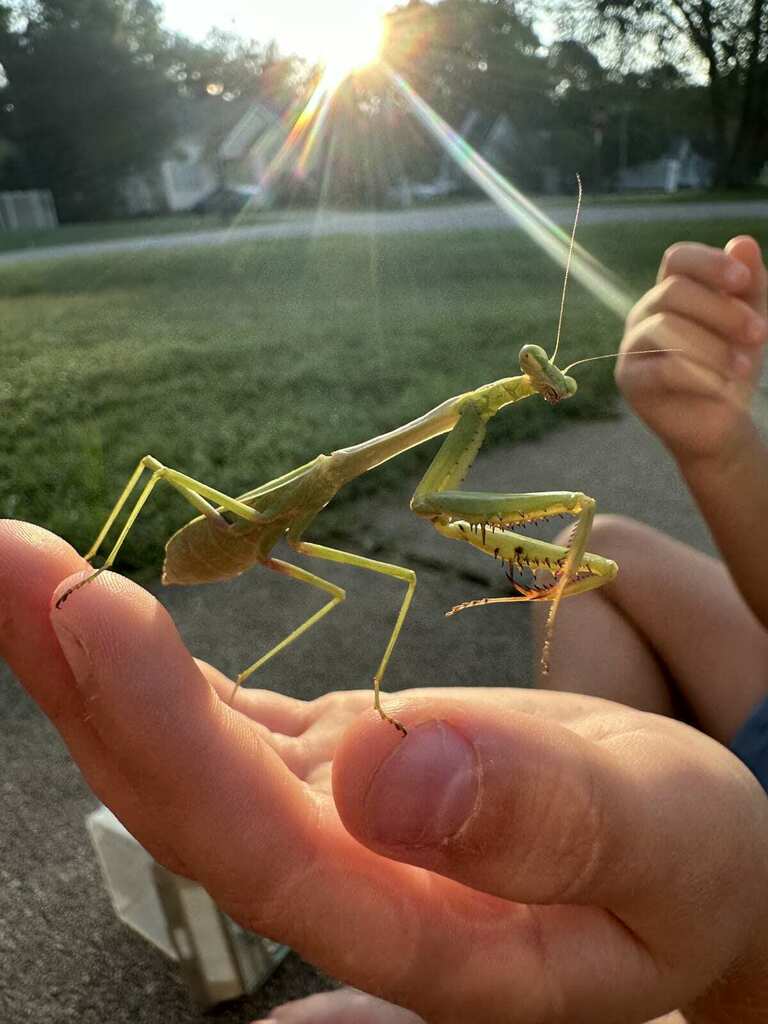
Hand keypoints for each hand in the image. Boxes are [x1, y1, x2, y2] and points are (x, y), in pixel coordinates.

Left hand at [4, 519, 767, 1023]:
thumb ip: (540, 821)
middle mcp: (346, 885)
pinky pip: (226, 724)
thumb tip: (386, 767)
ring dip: (97, 665)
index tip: (91, 606)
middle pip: (187, 798)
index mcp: (417, 932)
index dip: (162, 735)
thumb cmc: (688, 861)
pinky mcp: (332, 773)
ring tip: (25, 566)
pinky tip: (107, 617)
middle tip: (9, 557)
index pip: (258, 846)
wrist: (686, 866)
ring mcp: (329, 827)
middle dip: (86, 678)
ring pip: (188, 756)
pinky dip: (159, 668)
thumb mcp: (654, 841)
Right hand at [618, 236, 767, 465]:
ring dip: (714, 346)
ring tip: (745, 368)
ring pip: (664, 327)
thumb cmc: (732, 367)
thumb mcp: (751, 321)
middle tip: (761, 335)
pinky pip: (661, 367)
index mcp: (671, 292)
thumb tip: (742, 242)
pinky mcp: (629, 380)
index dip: (709, 263)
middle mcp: (645, 314)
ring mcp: (632, 346)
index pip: (677, 259)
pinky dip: (699, 375)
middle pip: (672, 291)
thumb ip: (749, 284)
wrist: (721, 424)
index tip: (743, 282)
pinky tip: (722, 387)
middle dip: (722, 311)